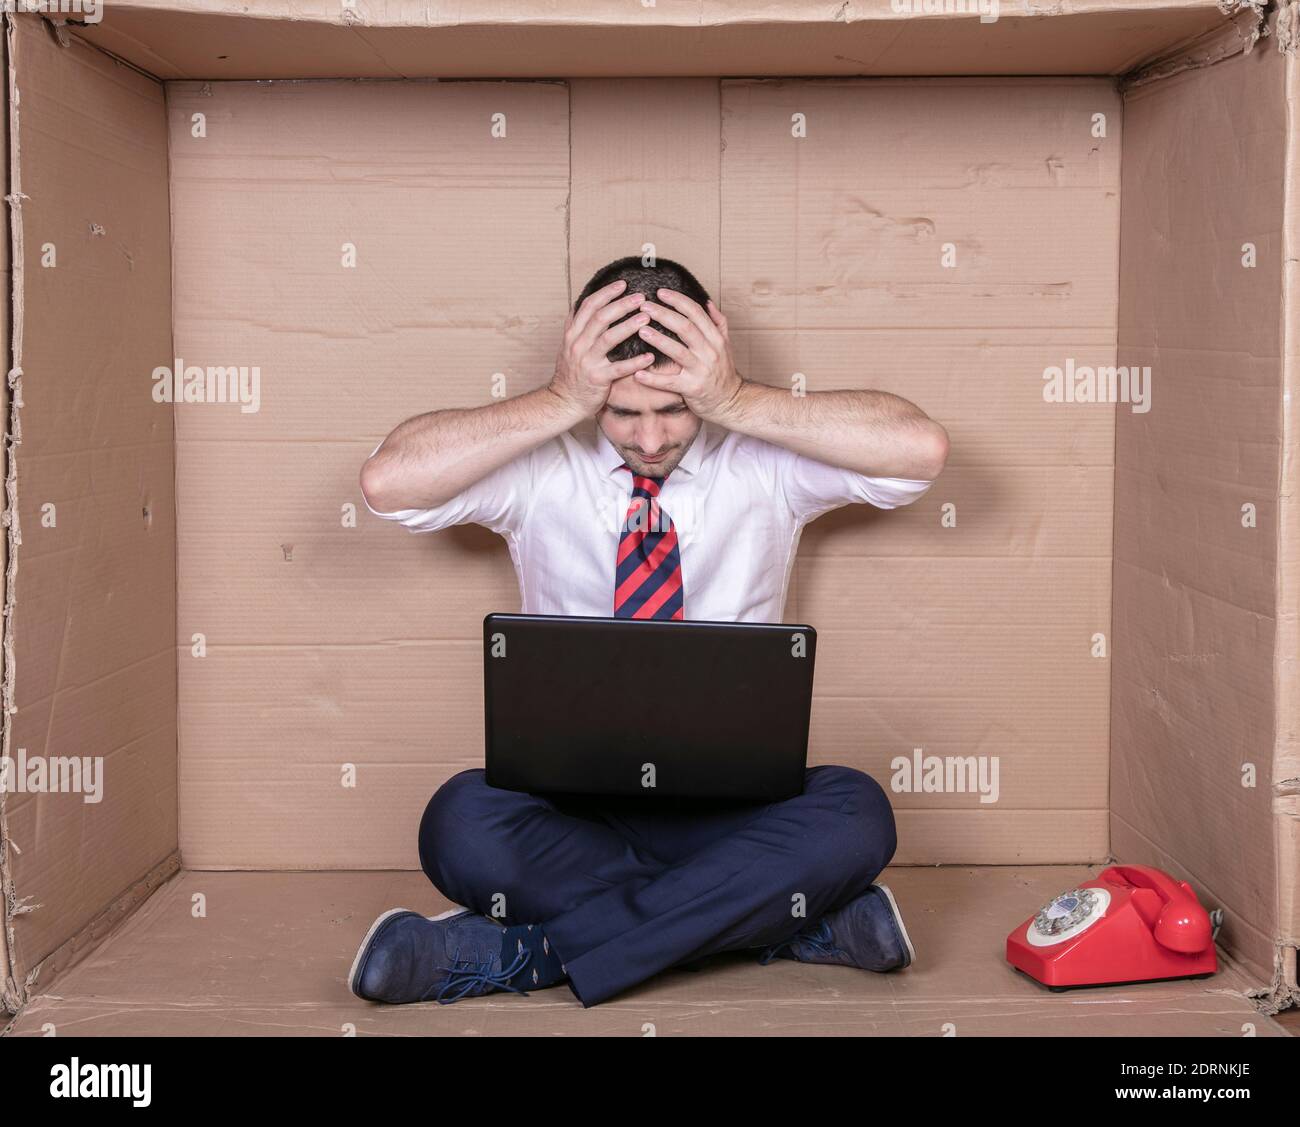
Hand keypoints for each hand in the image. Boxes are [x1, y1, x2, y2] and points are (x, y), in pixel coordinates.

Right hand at [548, 280, 656, 417]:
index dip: (606, 293)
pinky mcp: (598, 379)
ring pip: (609, 338)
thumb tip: (578, 304)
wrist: (563, 401)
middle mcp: (578, 344)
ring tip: (646, 317)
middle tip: (640, 297)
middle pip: (601, 317)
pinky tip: (650, 356)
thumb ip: (574, 326)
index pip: (589, 306)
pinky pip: (619, 368)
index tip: (623, 284)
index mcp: (572, 334)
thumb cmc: (571, 373)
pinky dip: (635, 362)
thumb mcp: (567, 346)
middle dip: (622, 304)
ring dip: (629, 326)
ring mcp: (587, 361)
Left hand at [631, 290, 743, 420]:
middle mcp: (710, 352)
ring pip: (678, 351)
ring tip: (641, 330)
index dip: (678, 301)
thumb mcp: (726, 345)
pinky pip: (670, 383)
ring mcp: (701, 371)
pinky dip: (653, 379)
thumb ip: (718, 323)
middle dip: (664, 315)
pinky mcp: (692, 389)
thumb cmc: (723, 372)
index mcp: (716, 339)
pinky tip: (638, 373)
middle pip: (685, 328)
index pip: (696, 313)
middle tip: (644, 307)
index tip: (660, 292)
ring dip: (658, 340)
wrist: (731, 401)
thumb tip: (707, 302)